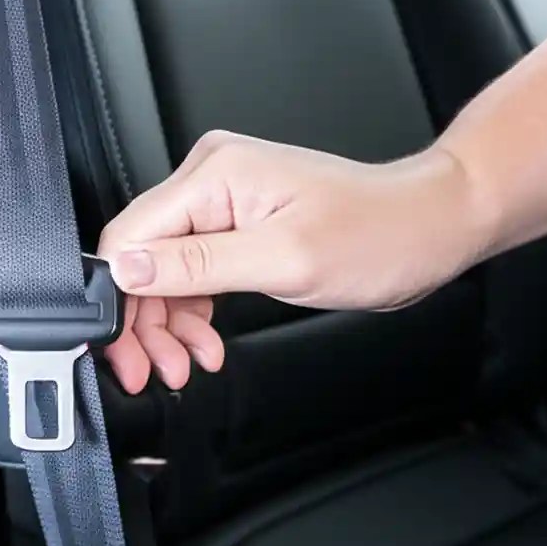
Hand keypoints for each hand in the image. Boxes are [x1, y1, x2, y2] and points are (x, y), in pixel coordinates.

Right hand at [97, 131, 492, 394]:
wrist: (426, 228)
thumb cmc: (376, 236)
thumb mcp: (283, 260)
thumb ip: (197, 265)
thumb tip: (125, 269)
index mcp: (214, 175)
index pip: (129, 238)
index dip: (120, 303)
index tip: (127, 353)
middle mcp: (209, 178)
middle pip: (139, 257)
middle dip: (143, 322)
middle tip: (155, 371)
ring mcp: (221, 201)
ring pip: (160, 271)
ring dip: (167, 324)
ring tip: (187, 365)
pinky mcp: (234, 223)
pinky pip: (189, 270)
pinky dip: (191, 312)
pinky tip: (204, 342)